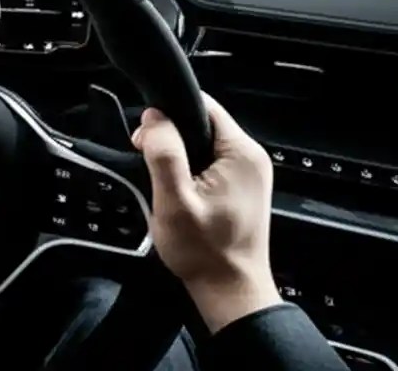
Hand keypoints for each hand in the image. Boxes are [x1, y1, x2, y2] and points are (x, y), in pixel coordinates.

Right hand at [131, 93, 280, 332]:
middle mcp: (251, 157)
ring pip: (204, 144)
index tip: (146, 139)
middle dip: (171, 139)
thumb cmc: (204, 251)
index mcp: (241, 153)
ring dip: (179, 158)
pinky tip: (179, 194)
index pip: (203, 106)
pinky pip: (211, 163)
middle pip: (202, 124)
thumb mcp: (175, 201)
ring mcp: (249, 173)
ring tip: (164, 185)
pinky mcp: (242, 188)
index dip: (169, 114)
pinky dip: (191, 172)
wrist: (230, 291)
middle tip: (149, 164)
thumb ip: (164, 154)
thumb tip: (154, 116)